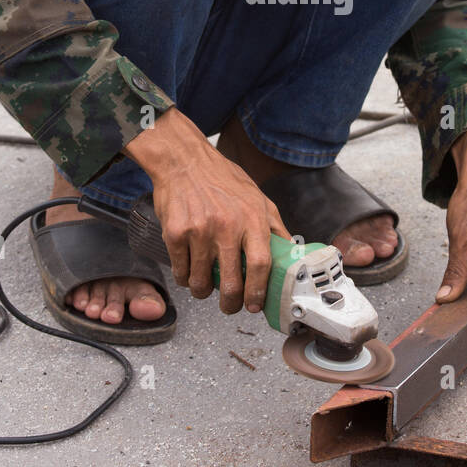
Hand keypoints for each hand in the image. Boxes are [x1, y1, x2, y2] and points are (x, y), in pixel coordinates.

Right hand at [125, 109, 290, 314]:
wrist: (184, 161)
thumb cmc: (222, 179)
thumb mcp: (258, 197)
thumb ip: (275, 227)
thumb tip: (291, 254)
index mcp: (252, 218)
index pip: (261, 265)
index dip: (258, 291)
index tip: (255, 304)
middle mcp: (227, 226)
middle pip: (231, 282)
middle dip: (231, 303)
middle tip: (230, 306)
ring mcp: (199, 231)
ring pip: (201, 282)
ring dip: (203, 291)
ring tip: (205, 286)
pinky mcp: (174, 233)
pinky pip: (180, 271)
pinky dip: (184, 277)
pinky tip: (189, 270)